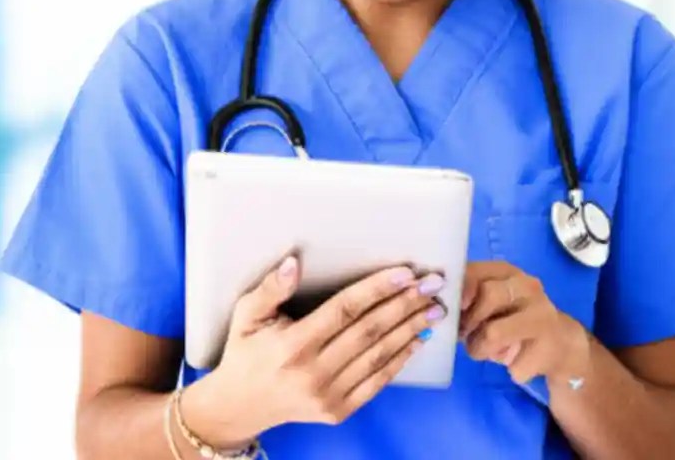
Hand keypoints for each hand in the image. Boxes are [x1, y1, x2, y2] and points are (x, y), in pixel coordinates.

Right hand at [184, 256, 448, 446]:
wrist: (240, 406)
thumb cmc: (245, 352)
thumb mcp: (246, 315)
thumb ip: (271, 288)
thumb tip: (295, 262)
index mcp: (292, 345)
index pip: (344, 311)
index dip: (376, 290)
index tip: (404, 274)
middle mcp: (313, 372)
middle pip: (369, 332)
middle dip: (405, 305)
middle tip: (433, 285)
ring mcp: (328, 395)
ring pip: (379, 356)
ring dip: (410, 330)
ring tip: (434, 310)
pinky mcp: (338, 411)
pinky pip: (376, 382)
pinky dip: (400, 360)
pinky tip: (417, 340)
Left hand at [458, 261, 590, 385]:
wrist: (561, 343)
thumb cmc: (512, 319)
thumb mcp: (491, 299)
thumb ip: (468, 295)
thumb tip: (436, 306)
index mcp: (508, 272)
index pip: (475, 270)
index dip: (457, 291)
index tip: (450, 308)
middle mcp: (528, 287)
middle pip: (488, 295)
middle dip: (468, 321)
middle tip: (464, 334)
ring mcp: (542, 316)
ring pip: (494, 332)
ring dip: (479, 348)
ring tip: (482, 350)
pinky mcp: (549, 347)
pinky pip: (512, 364)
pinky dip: (508, 368)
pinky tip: (516, 361)